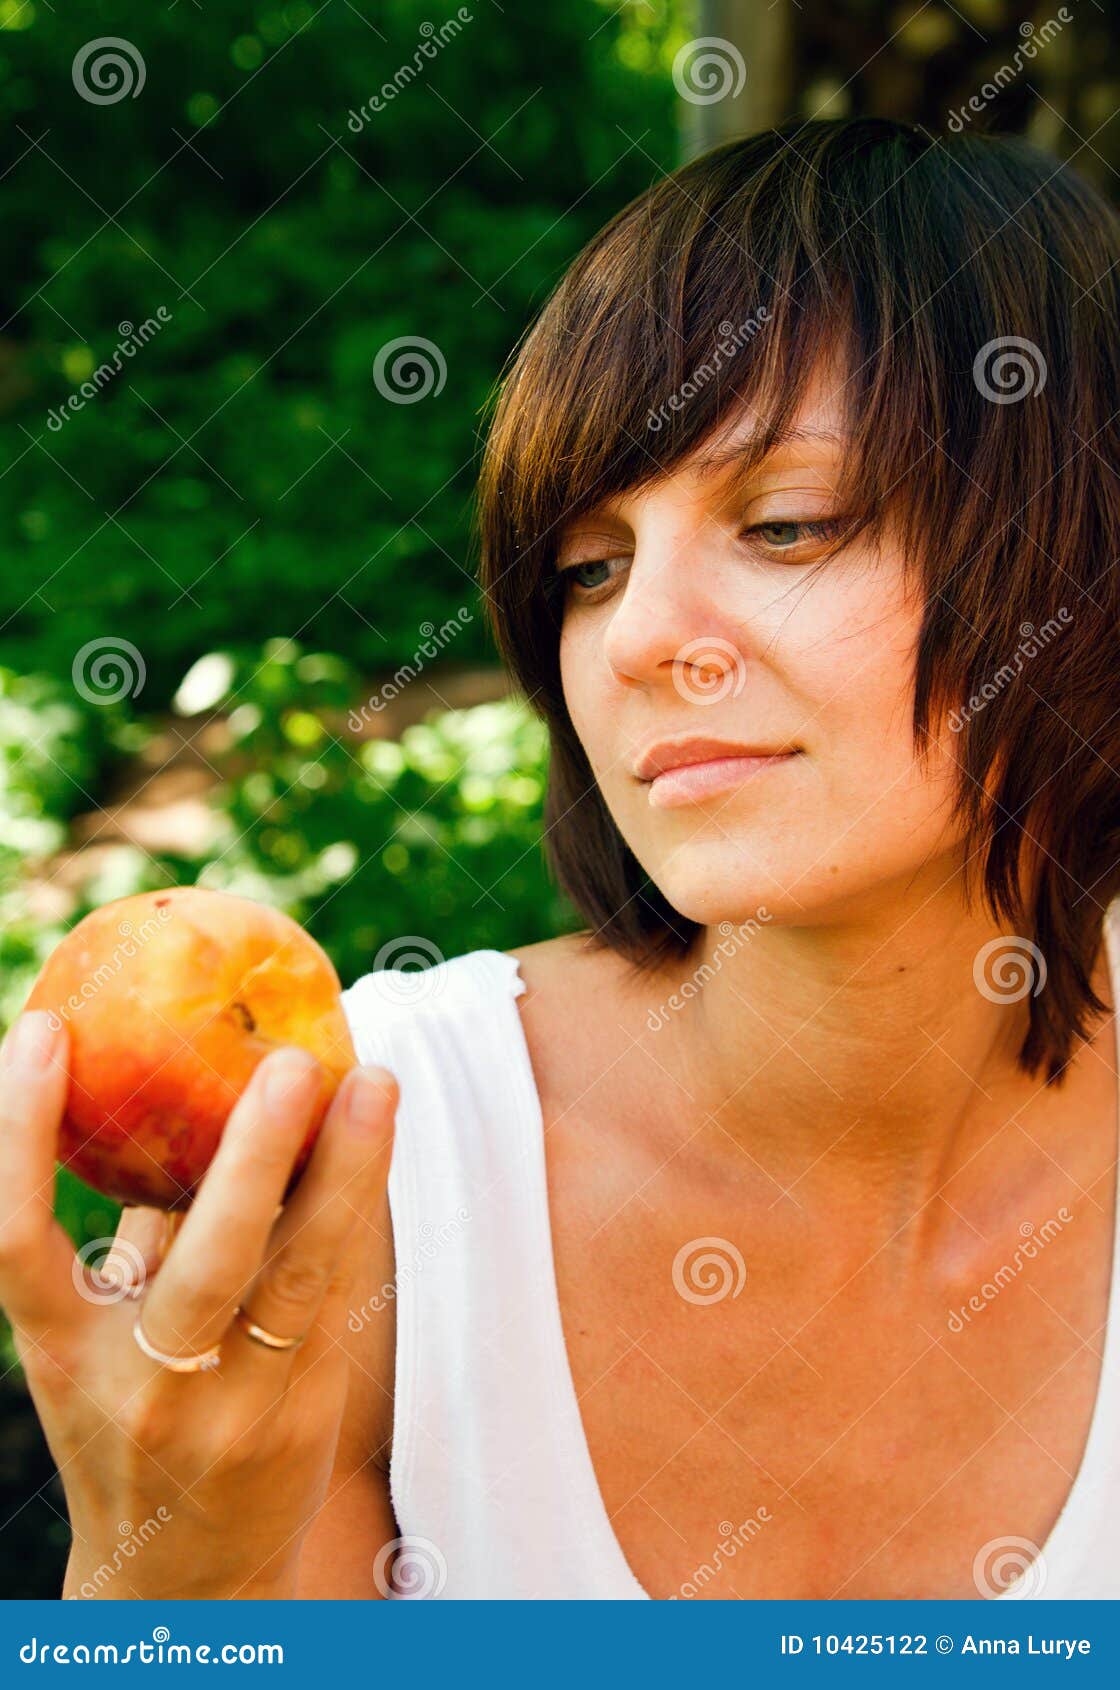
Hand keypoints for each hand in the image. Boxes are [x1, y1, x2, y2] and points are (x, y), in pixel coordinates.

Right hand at [0, 1009, 396, 1599]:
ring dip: (347, 1173)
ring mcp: (233, 1410)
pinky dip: (357, 1210)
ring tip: (375, 1080)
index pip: (18, 1240)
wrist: (183, 1577)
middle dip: (253, 1158)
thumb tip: (180, 1086)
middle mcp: (145, 1384)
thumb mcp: (105, 1334)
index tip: (37, 1029)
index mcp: (63, 1352)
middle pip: (203, 1264)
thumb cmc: (135, 1415)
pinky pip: (338, 1293)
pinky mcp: (303, 1417)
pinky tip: (375, 1138)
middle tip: (292, 1060)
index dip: (17, 1136)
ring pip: (302, 1278)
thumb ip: (142, 1228)